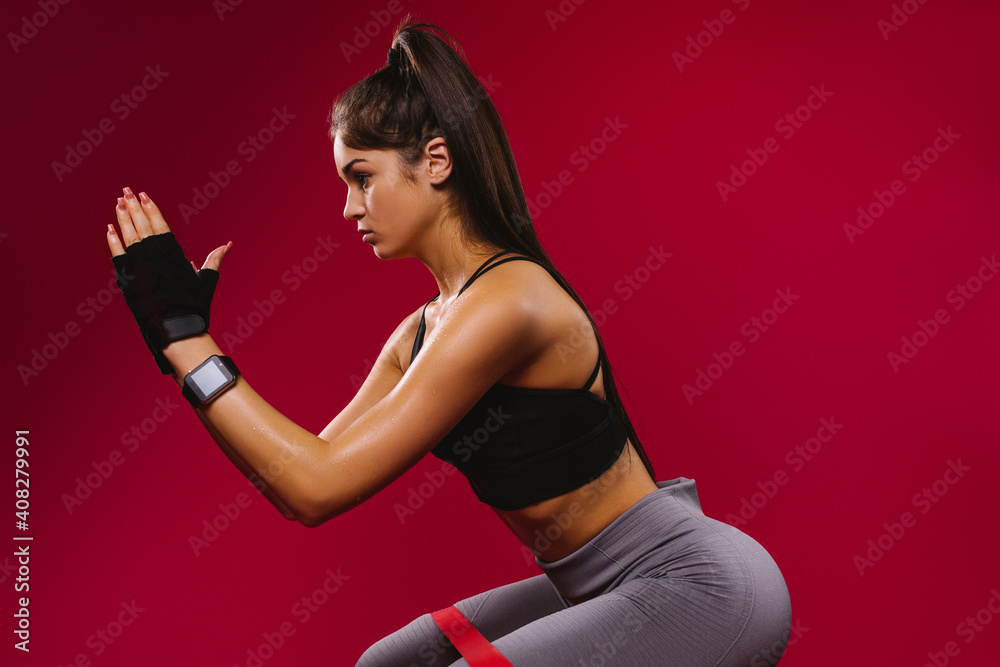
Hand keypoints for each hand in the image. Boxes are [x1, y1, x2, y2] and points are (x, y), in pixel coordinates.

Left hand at [106, 187, 231, 373]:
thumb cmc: (194, 305)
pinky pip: (118, 256)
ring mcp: (140, 267)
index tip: (144, 195)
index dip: (151, 209)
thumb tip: (228, 245)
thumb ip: (215, 259)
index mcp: (173, 255)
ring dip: (123, 219)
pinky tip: (110, 229)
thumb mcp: (206, 280)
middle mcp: (155, 257)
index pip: (159, 225)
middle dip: (134, 206)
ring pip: (129, 237)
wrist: (177, 328)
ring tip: (118, 203)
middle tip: (126, 190)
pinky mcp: (128, 279)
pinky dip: (113, 242)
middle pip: (143, 226)